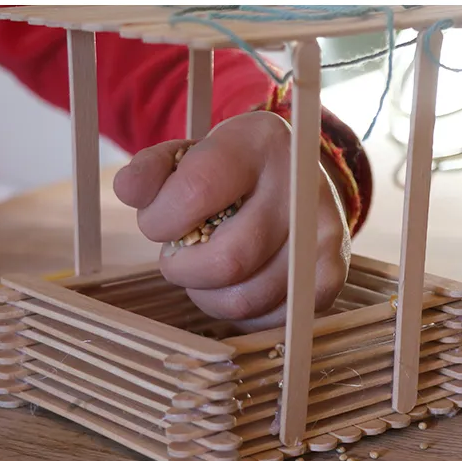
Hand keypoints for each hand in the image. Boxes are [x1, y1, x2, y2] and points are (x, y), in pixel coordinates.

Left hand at [113, 111, 351, 332]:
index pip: (195, 191)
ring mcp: (324, 233)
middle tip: (179, 258)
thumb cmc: (232, 172)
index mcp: (259, 141)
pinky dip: (242, 314)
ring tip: (205, 274)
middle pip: (226, 260)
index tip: (157, 222)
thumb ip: (153, 169)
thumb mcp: (190, 154)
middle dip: (184, 270)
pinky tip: (236, 286)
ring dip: (209, 297)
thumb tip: (129, 191)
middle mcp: (300, 185)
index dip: (160, 220)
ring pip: (246, 299)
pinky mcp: (333, 273)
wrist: (298, 179)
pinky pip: (271, 319)